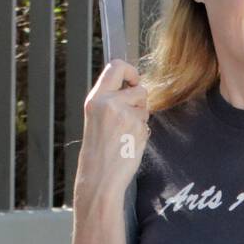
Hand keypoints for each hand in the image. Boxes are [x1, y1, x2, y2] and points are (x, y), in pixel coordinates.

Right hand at [78, 59, 148, 195]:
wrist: (100, 176)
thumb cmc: (98, 151)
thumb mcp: (96, 117)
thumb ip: (110, 100)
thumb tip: (132, 86)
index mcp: (96, 98)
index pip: (116, 66)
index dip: (130, 70)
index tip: (133, 80)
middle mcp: (110, 103)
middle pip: (139, 88)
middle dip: (140, 101)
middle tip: (128, 118)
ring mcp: (125, 115)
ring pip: (145, 107)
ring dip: (140, 118)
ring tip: (125, 134)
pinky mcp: (138, 128)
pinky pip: (147, 123)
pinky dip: (142, 132)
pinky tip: (129, 143)